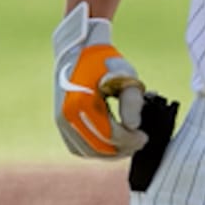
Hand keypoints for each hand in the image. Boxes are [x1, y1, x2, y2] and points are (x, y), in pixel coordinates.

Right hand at [52, 1, 148, 158]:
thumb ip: (132, 101)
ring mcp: (61, 120)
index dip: (130, 140)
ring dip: (109, 152)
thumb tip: (134, 127)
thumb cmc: (104, 61)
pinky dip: (95, 149)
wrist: (79, 51)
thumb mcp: (124, 75)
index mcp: (82, 102)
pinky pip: (77, 147)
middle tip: (138, 142)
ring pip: (87, 151)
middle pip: (98, 147)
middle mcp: (67, 114)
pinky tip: (110, 143)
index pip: (110, 134)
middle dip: (122, 149)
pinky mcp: (60, 123)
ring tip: (126, 144)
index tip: (144, 137)